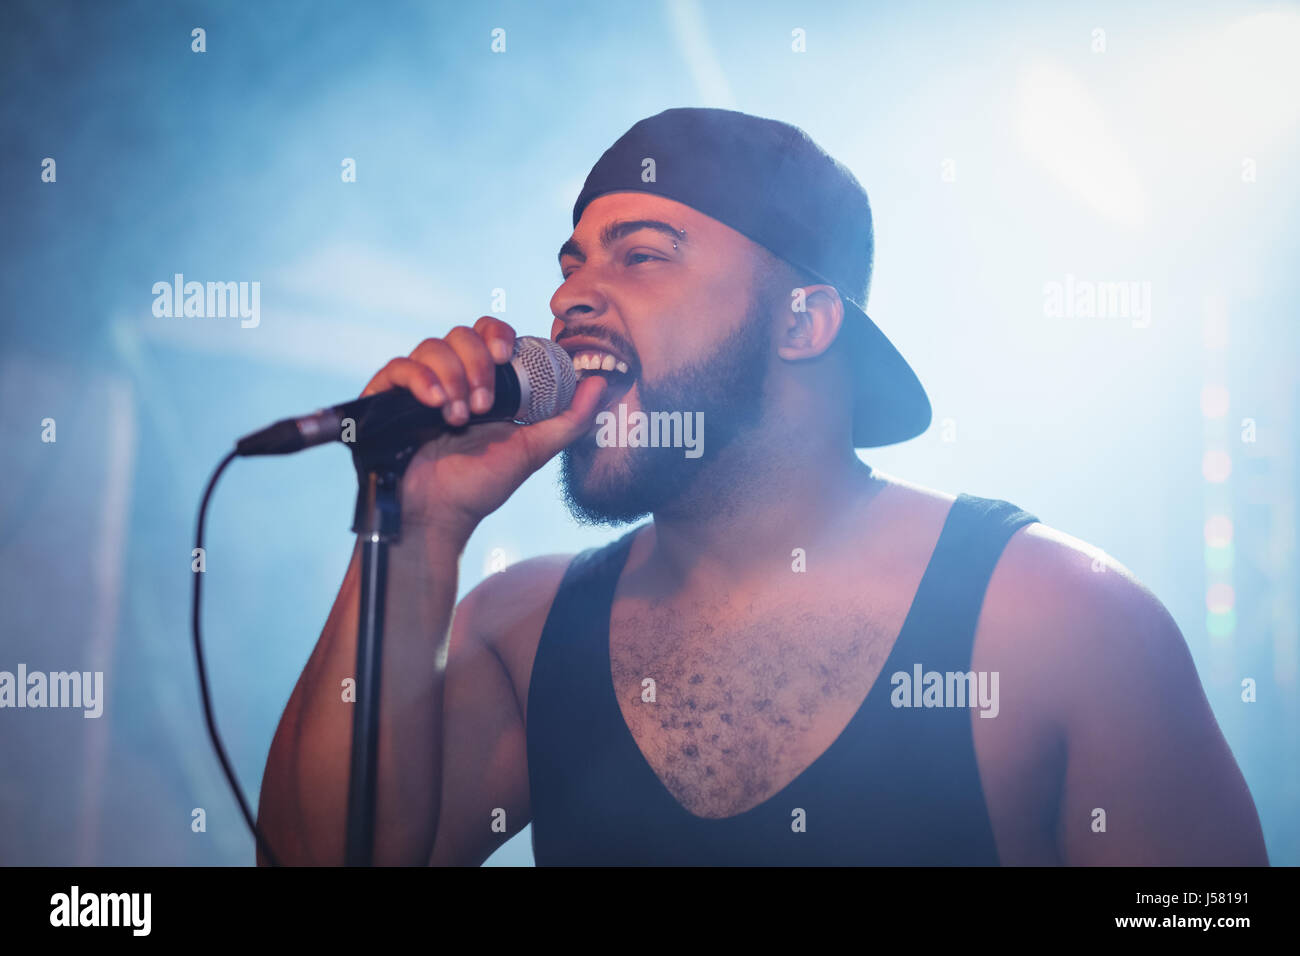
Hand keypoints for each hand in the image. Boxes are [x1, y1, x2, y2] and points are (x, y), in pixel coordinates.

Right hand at [358, 316, 605, 540]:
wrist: (437, 516)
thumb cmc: (480, 487)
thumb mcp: (534, 451)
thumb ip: (571, 419)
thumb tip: (601, 381)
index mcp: (484, 384)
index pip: (489, 335)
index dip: (498, 335)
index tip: (506, 356)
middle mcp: (451, 378)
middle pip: (462, 334)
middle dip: (477, 364)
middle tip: (484, 405)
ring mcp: (418, 387)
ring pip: (432, 347)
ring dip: (452, 377)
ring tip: (459, 417)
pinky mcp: (388, 397)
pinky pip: (400, 366)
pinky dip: (421, 379)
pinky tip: (436, 404)